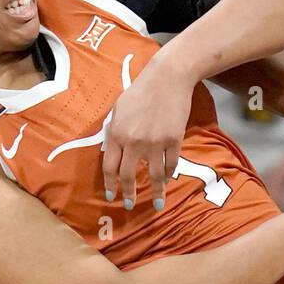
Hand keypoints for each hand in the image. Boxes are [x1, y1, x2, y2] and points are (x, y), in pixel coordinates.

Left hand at [102, 52, 193, 210]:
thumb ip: (114, 131)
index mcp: (117, 134)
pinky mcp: (174, 140)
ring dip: (156, 192)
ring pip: (154, 175)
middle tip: (130, 205)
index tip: (111, 196)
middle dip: (128, 194)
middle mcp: (134, 142)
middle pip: (128, 176)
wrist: (168, 77)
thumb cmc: (141, 90)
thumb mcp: (119, 108)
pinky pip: (171, 164)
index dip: (110, 185)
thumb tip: (112, 150)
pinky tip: (168, 180)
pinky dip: (170, 174)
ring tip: (157, 203)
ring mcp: (155, 142)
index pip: (109, 167)